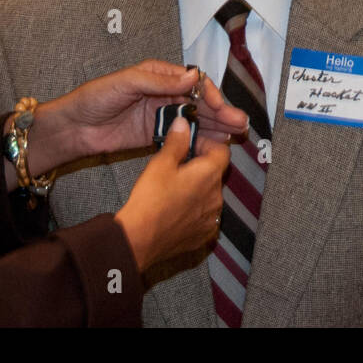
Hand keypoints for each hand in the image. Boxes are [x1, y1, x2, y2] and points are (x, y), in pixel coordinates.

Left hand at [21, 61, 248, 173]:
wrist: (73, 128)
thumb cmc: (95, 98)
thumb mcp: (126, 82)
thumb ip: (159, 81)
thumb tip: (192, 76)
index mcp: (159, 75)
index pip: (192, 82)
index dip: (209, 94)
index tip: (219, 107)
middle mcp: (164, 93)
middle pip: (199, 102)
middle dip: (220, 112)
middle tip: (239, 124)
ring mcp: (161, 115)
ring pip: (195, 120)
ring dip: (215, 127)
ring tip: (235, 135)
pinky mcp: (155, 135)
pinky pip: (182, 137)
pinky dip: (199, 140)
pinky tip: (214, 145)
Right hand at [114, 117, 230, 272]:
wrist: (140, 239)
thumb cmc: (150, 198)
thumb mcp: (160, 163)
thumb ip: (177, 141)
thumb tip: (185, 123)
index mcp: (210, 174)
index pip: (222, 151)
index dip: (206, 144)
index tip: (188, 146)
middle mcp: (217, 196)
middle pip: (215, 173)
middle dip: (199, 166)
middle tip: (176, 167)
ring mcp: (212, 218)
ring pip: (210, 194)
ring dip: (198, 188)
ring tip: (173, 189)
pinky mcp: (204, 235)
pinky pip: (205, 215)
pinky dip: (195, 209)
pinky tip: (176, 210)